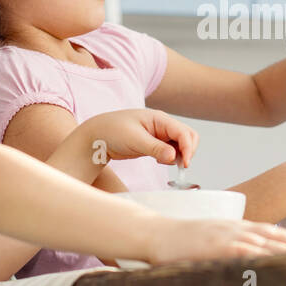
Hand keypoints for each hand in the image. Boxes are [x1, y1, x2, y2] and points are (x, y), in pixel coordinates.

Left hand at [79, 108, 198, 166]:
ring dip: (180, 155)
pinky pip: (171, 150)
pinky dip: (172, 158)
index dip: (188, 148)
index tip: (185, 164)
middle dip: (188, 151)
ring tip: (166, 163)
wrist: (97, 136)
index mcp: (159, 119)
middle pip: (187, 137)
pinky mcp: (155, 144)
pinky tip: (161, 161)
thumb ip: (155, 148)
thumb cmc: (112, 131)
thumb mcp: (134, 140)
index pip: (183, 132)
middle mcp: (162, 125)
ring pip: (181, 144)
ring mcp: (160, 134)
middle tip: (180, 166)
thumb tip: (174, 157)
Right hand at [145, 218, 285, 264]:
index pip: (271, 231)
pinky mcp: (216, 246)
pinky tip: (275, 262)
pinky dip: (261, 256)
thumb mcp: (208, 242)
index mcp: (235, 227)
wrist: (154, 233)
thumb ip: (227, 249)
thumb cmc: (179, 242)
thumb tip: (243, 262)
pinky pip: (243, 251)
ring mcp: (226, 236)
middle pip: (275, 235)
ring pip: (264, 242)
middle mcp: (235, 228)